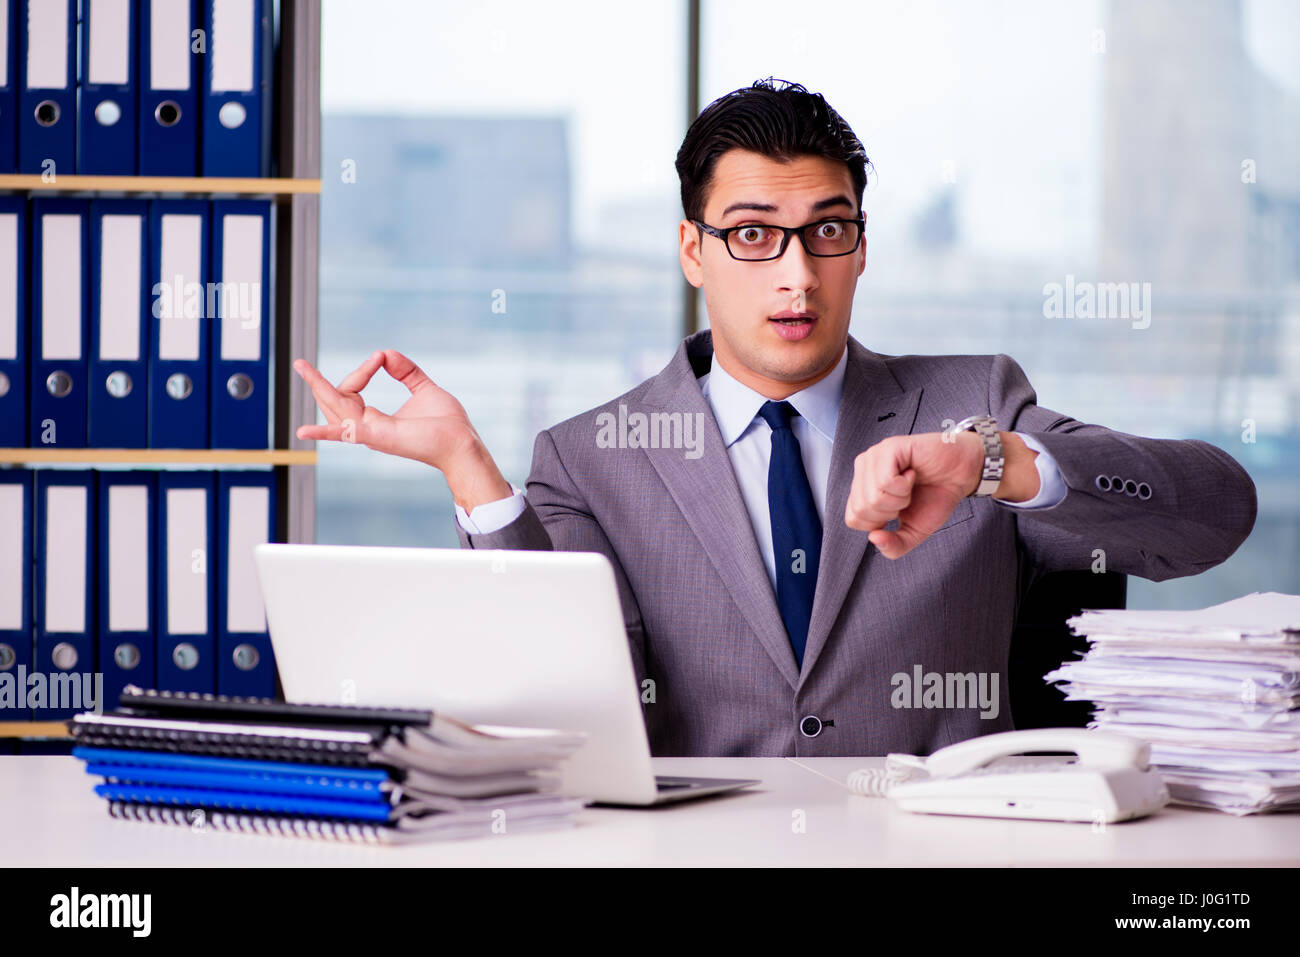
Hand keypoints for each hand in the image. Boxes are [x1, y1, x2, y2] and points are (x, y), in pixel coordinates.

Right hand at [293, 350, 512, 509]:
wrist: (462, 442)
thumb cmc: (446, 423)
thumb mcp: (423, 388)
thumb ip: (405, 371)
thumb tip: (386, 353)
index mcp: (376, 419)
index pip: (351, 391)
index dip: (361, 370)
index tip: (380, 357)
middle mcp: (368, 427)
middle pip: (334, 402)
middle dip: (317, 382)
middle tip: (299, 363)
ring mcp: (371, 434)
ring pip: (335, 408)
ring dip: (318, 387)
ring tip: (301, 367)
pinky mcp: (379, 438)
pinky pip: (346, 433)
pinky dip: (324, 432)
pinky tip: (303, 431)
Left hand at [845, 431, 1037, 558]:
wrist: (962, 473)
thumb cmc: (936, 495)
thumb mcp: (913, 532)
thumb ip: (893, 546)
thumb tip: (874, 538)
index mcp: (863, 487)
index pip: (852, 519)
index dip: (880, 523)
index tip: (899, 509)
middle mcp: (864, 469)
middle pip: (862, 510)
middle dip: (891, 511)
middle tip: (907, 495)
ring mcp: (874, 456)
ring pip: (873, 497)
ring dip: (900, 498)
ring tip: (910, 484)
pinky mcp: (889, 448)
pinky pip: (886, 482)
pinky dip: (905, 486)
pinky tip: (912, 474)